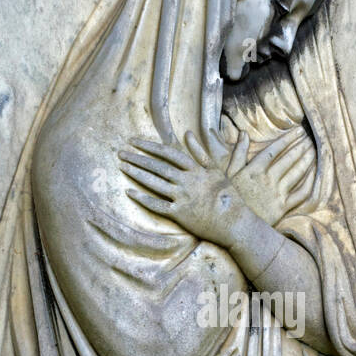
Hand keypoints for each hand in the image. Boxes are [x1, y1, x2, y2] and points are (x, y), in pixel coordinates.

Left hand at [118, 135, 246, 247]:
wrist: (234, 222)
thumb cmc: (227, 196)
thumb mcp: (216, 169)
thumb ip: (200, 151)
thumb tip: (188, 133)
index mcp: (195, 169)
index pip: (167, 153)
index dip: (148, 146)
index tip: (134, 141)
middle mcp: (186, 181)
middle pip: (157, 167)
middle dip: (137, 158)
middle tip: (120, 153)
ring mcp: (182, 198)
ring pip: (154, 183)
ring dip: (137, 174)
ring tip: (122, 167)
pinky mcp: (179, 214)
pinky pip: (157, 205)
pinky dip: (143, 198)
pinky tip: (130, 192)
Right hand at [225, 126, 316, 226]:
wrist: (232, 226)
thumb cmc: (228, 199)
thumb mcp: (228, 174)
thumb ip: (237, 153)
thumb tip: (244, 133)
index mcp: (254, 169)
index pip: (275, 149)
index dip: (288, 139)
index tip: (298, 131)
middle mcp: (268, 179)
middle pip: (289, 159)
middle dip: (301, 147)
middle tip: (310, 138)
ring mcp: (277, 193)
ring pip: (296, 173)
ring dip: (306, 161)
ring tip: (313, 151)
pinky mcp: (282, 208)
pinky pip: (300, 194)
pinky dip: (309, 184)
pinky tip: (314, 176)